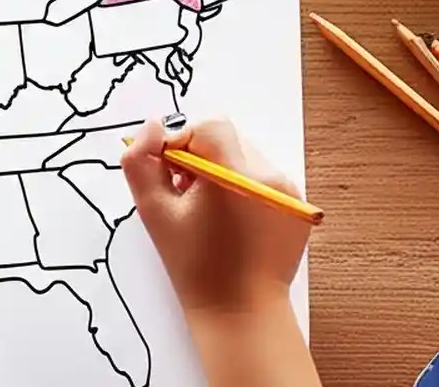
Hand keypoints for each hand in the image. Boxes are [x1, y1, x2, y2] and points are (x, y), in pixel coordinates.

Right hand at [120, 118, 309, 315]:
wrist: (240, 311)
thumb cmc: (194, 265)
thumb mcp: (153, 211)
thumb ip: (140, 161)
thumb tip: (152, 126)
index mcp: (233, 175)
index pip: (209, 126)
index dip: (182, 140)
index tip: (170, 170)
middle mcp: (269, 176)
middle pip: (228, 138)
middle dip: (201, 155)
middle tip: (184, 189)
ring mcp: (289, 190)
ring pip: (245, 155)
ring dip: (222, 170)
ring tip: (207, 207)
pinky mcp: (297, 205)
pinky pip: (263, 177)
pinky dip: (242, 186)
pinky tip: (230, 218)